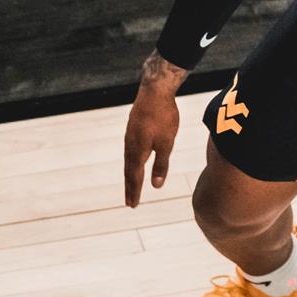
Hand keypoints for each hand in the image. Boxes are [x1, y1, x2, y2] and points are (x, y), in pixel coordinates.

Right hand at [122, 52, 186, 207]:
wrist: (155, 91)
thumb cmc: (164, 117)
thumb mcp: (166, 143)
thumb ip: (161, 164)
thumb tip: (156, 185)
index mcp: (138, 152)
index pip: (135, 177)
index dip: (135, 192)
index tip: (133, 205)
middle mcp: (130, 146)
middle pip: (130, 172)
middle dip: (131, 188)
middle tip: (130, 203)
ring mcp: (130, 137)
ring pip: (129, 161)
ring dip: (131, 175)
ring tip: (132, 186)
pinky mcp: (133, 129)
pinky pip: (131, 151)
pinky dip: (132, 162)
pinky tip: (135, 162)